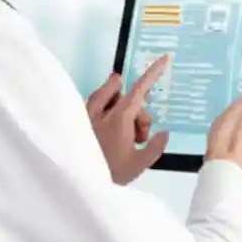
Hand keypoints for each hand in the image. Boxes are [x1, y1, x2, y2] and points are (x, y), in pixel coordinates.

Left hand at [85, 55, 170, 184]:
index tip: (164, 58)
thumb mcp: (139, 164)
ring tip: (125, 134)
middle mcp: (101, 110)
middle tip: (140, 137)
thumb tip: (163, 133)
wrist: (77, 184)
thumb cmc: (109, 174)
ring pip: (108, 94)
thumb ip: (155, 146)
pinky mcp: (77, 120)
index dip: (153, 72)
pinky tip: (106, 131)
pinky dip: (105, 108)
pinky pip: (94, 102)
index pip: (140, 89)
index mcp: (118, 119)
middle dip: (138, 112)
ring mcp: (87, 114)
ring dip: (121, 107)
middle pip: (127, 95)